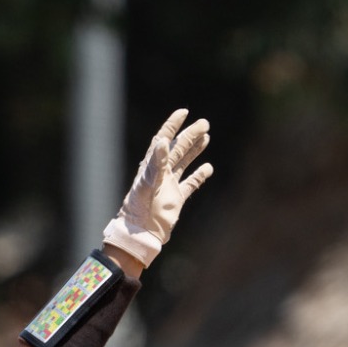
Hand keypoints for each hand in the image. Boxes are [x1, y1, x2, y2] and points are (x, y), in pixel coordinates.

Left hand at [101, 109, 212, 267]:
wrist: (140, 234)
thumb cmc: (139, 209)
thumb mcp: (146, 184)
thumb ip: (155, 163)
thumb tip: (164, 141)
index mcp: (152, 166)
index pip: (163, 139)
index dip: (172, 125)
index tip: (184, 112)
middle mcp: (161, 173)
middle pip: (178, 148)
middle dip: (190, 135)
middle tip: (205, 123)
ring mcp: (169, 185)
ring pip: (184, 162)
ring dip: (195, 150)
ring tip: (206, 137)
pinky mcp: (176, 199)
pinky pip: (190, 183)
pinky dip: (199, 175)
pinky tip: (208, 168)